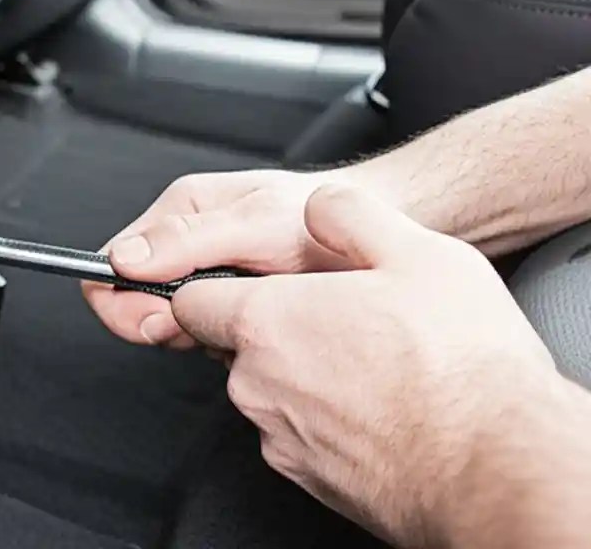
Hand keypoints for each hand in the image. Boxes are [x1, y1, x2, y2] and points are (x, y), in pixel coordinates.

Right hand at [83, 169, 355, 347]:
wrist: (377, 238)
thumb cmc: (324, 218)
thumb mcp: (255, 223)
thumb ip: (187, 241)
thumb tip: (124, 260)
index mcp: (180, 213)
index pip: (110, 266)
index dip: (127, 301)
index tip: (165, 318)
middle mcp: (186, 242)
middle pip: (133, 300)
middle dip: (168, 321)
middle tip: (214, 320)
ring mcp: (206, 275)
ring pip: (169, 322)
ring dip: (202, 331)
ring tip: (248, 315)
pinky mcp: (229, 303)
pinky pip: (204, 334)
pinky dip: (227, 339)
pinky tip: (259, 327)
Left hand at [170, 185, 556, 547]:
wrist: (496, 467)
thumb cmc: (459, 363)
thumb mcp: (416, 252)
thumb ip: (349, 215)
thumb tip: (319, 207)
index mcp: (264, 322)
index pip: (191, 300)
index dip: (217, 286)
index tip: (255, 282)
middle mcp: (255, 383)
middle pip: (233, 345)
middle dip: (273, 329)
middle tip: (343, 318)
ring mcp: (278, 437)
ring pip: (268, 391)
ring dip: (304, 374)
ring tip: (374, 364)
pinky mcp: (308, 479)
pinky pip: (300, 435)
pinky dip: (327, 419)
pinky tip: (382, 408)